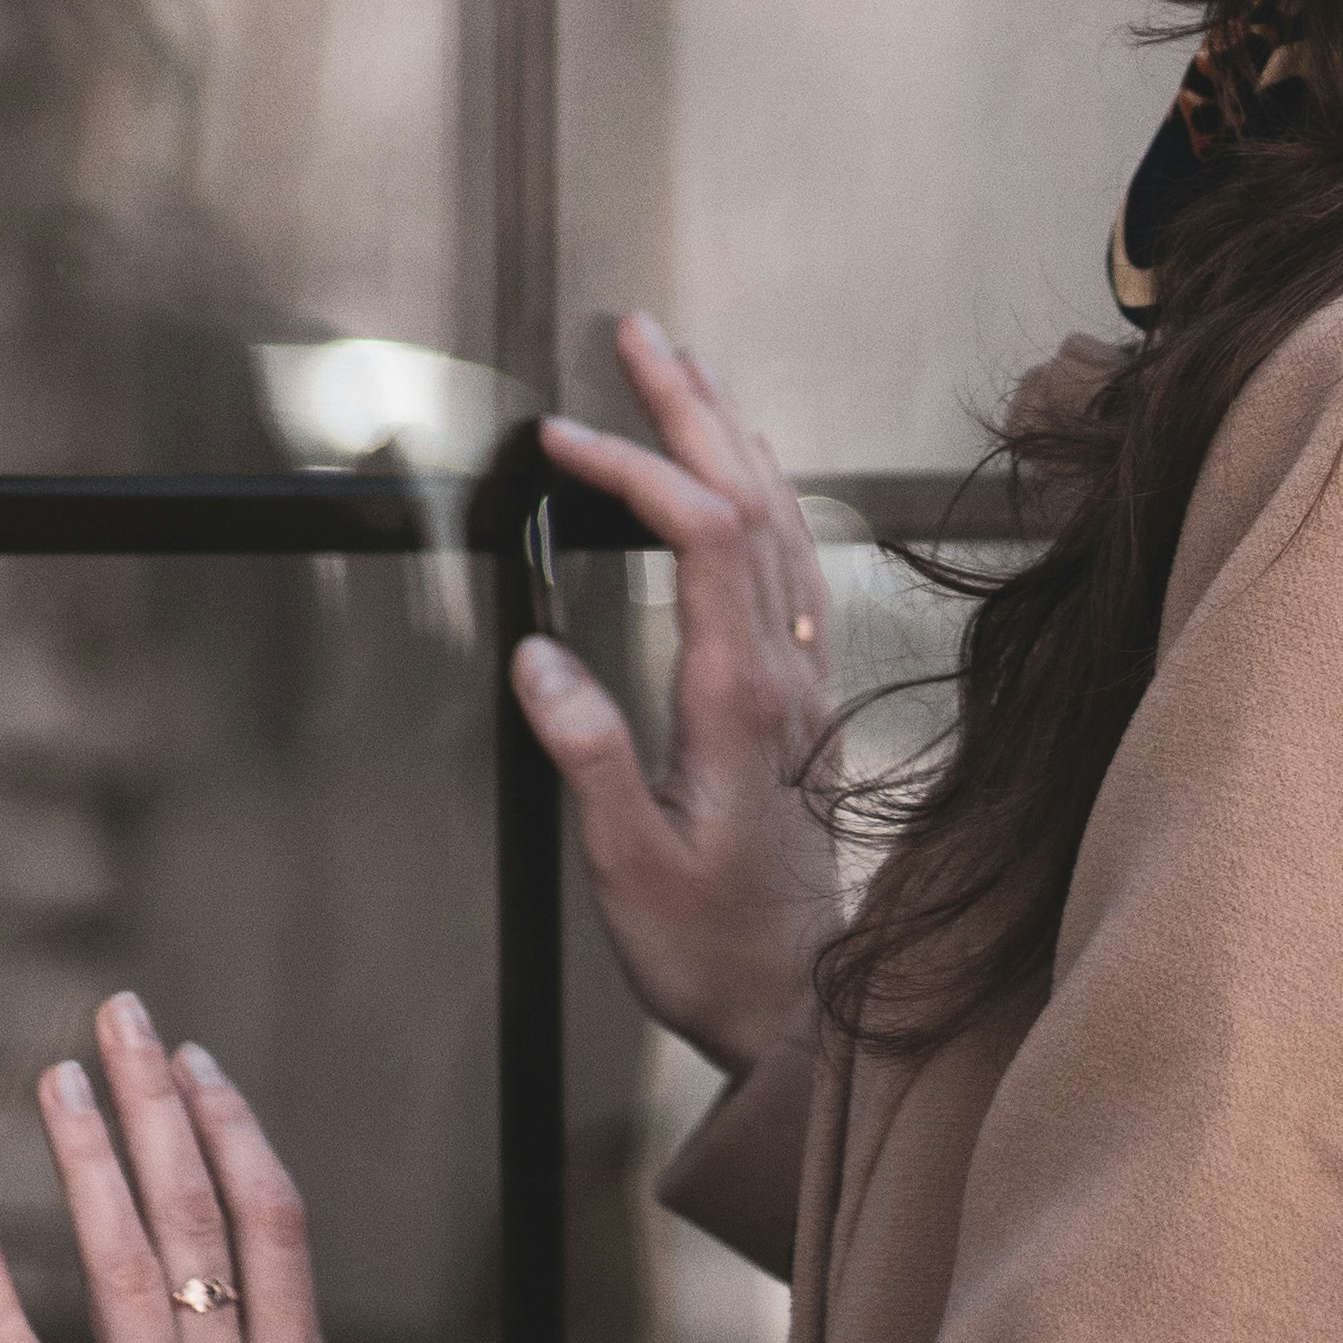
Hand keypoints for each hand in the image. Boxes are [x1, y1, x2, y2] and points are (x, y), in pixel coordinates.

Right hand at [519, 312, 842, 1081]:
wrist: (804, 1008)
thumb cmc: (712, 949)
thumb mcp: (629, 867)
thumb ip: (588, 756)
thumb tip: (537, 655)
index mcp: (739, 698)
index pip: (699, 538)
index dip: (635, 470)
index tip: (562, 439)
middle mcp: (786, 672)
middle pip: (751, 501)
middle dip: (692, 408)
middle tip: (639, 334)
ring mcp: (805, 682)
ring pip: (782, 522)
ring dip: (731, 437)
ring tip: (683, 372)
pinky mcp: (805, 702)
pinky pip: (796, 566)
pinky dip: (764, 497)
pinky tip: (746, 482)